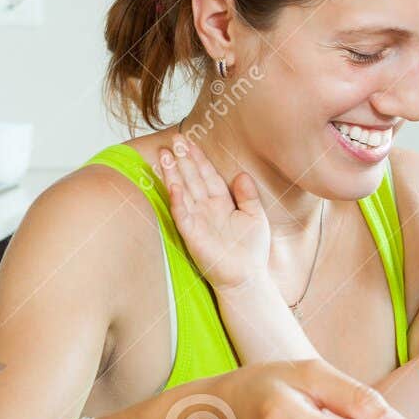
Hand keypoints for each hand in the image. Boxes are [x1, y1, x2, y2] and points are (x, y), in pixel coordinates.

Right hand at [159, 135, 269, 291]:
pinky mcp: (192, 235)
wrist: (246, 278)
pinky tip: (173, 186)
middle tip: (173, 140)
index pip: (208, 175)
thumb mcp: (255, 217)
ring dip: (173, 174)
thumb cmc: (251, 250)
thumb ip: (248, 196)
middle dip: (182, 160)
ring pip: (183, 192)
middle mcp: (206, 208)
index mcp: (221, 202)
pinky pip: (183, 215)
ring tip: (164, 156)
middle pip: (192, 179)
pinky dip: (178, 201)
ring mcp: (197, 220)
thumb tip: (241, 174)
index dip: (199, 159)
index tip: (190, 142)